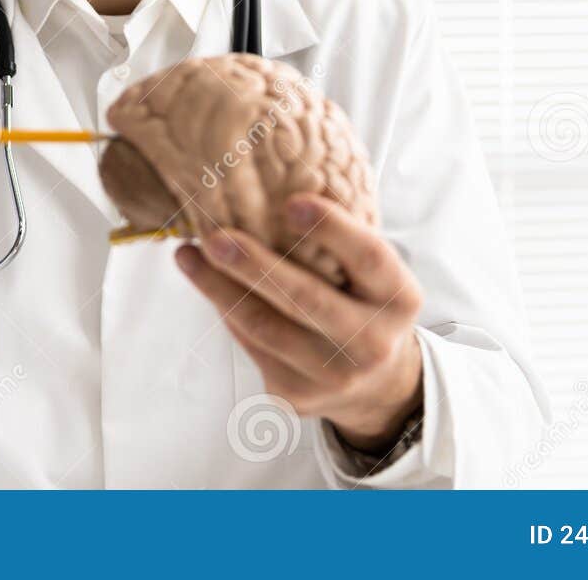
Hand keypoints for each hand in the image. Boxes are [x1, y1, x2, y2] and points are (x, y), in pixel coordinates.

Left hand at [176, 193, 424, 451]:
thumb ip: (341, 244)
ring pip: (264, 327)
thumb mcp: (375, 277)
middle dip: (254, 266)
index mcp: (399, 299)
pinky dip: (225, 309)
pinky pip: (251, 344)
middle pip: (306, 299)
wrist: (377, 387)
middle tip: (215, 236)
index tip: (292, 202)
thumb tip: (272, 193)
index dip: (333, 229)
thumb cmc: (365, 306)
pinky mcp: (296, 395)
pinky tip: (207, 282)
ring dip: (218, 287)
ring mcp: (333, 376)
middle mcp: (372, 342)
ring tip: (189, 255)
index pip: (369, 257)